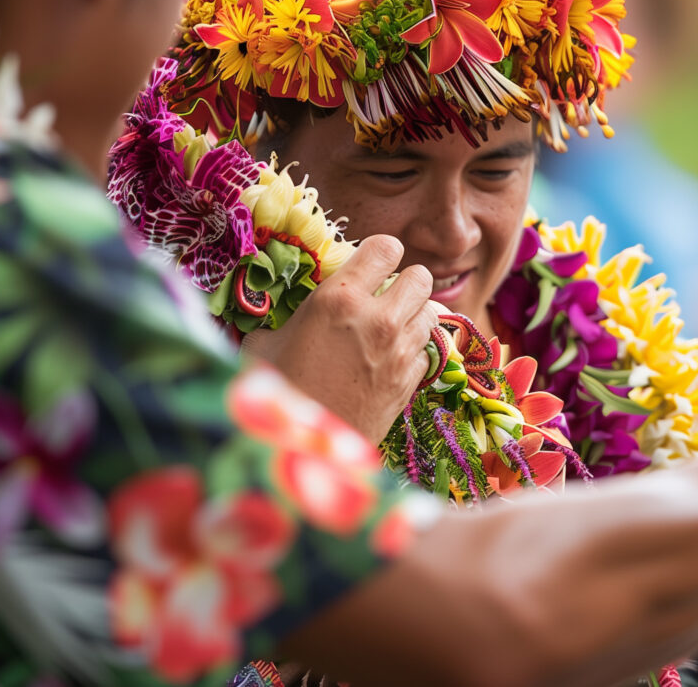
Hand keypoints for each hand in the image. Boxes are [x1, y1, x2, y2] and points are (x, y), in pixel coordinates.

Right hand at [242, 235, 438, 443]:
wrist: (297, 449)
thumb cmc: (272, 391)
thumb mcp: (265, 343)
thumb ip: (288, 318)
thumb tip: (287, 314)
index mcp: (338, 298)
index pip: (386, 247)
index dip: (380, 253)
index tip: (369, 266)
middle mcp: (377, 318)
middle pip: (421, 276)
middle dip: (405, 282)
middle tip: (386, 296)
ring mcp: (399, 351)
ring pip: (432, 311)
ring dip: (414, 315)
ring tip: (392, 326)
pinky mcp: (410, 382)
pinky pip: (427, 350)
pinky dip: (414, 351)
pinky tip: (391, 359)